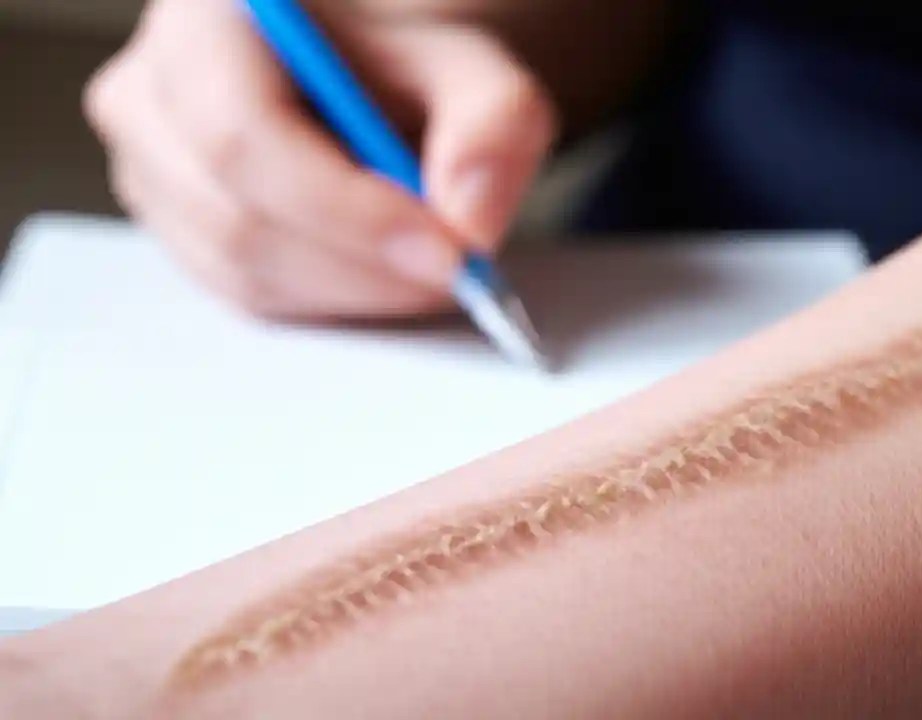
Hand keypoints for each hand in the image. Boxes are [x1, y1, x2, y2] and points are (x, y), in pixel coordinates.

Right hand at [85, 0, 557, 318]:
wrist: (367, 86)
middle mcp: (150, 90)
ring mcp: (149, 168)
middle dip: (363, 266)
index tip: (445, 250)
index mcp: (207, 18)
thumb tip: (470, 221)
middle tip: (459, 274)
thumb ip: (494, 122)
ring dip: (356, 292)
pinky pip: (246, 296)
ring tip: (435, 269)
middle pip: (238, 217)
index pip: (244, 131)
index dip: (345, 209)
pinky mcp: (175, 231)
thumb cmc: (405, 71)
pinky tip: (388, 274)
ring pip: (243, 271)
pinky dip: (332, 301)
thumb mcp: (472, 72)